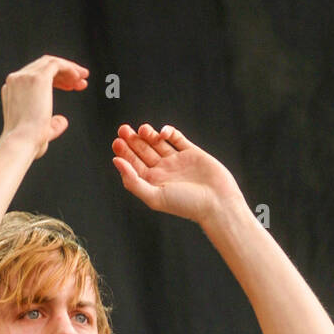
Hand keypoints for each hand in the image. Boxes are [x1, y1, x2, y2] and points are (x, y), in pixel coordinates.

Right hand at [0, 54, 88, 160]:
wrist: (21, 143)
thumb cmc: (28, 145)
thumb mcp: (41, 133)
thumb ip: (52, 125)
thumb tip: (63, 120)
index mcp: (12, 91)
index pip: (34, 77)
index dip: (55, 80)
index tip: (71, 87)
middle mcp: (16, 80)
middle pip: (42, 67)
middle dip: (63, 73)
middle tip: (80, 82)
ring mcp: (25, 77)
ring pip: (50, 63)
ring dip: (69, 69)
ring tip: (83, 79)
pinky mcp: (37, 77)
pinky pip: (56, 64)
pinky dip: (69, 68)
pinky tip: (79, 77)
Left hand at [112, 123, 243, 223]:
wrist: (216, 202)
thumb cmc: (185, 204)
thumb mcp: (154, 196)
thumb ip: (133, 181)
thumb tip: (116, 161)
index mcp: (153, 184)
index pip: (134, 165)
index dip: (124, 153)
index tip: (117, 142)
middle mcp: (163, 172)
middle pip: (143, 152)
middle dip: (133, 140)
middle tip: (123, 129)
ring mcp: (177, 161)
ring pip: (158, 143)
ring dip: (149, 134)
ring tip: (143, 129)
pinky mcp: (191, 153)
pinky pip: (177, 138)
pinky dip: (169, 132)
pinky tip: (162, 132)